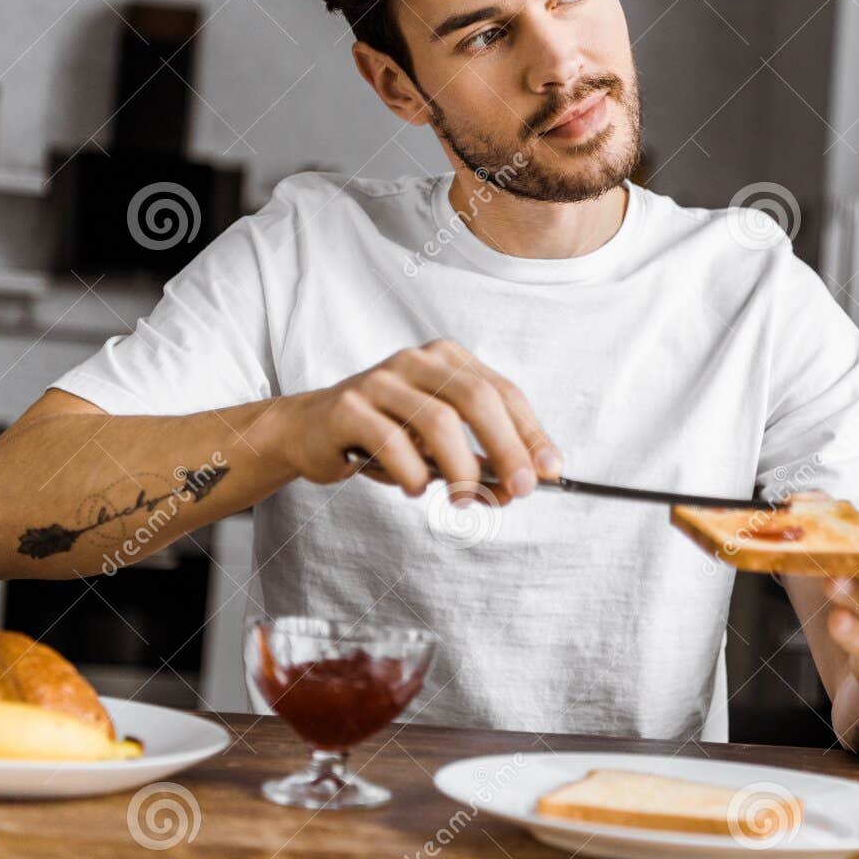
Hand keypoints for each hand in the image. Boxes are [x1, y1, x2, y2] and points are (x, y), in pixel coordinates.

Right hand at [266, 339, 560, 501]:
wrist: (307, 430)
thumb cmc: (382, 434)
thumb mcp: (436, 441)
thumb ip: (479, 456)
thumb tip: (523, 484)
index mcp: (446, 359)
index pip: (503, 391)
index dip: (531, 433)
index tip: (551, 471)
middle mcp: (416, 360)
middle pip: (476, 399)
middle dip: (507, 448)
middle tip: (520, 490)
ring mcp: (380, 379)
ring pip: (438, 421)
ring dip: (462, 469)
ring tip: (465, 498)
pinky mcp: (348, 406)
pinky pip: (392, 441)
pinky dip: (412, 473)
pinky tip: (414, 486)